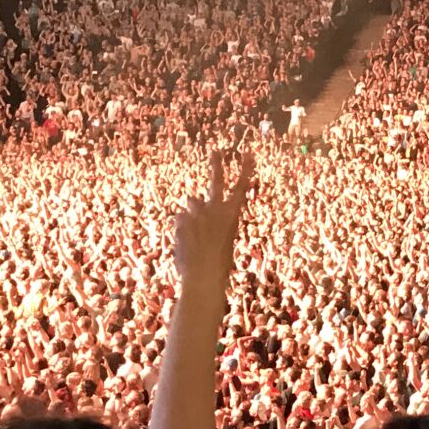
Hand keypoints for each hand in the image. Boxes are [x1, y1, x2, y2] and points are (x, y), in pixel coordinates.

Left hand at [173, 150, 254, 287]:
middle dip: (217, 165)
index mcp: (232, 214)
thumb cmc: (218, 264)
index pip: (242, 186)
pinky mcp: (180, 218)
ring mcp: (197, 212)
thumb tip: (192, 202)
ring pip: (191, 202)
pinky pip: (179, 218)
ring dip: (191, 211)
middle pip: (216, 181)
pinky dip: (181, 227)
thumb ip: (213, 221)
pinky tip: (184, 242)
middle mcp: (215, 208)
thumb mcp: (224, 241)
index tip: (249, 153)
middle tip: (216, 152)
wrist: (202, 276)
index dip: (246, 169)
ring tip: (194, 233)